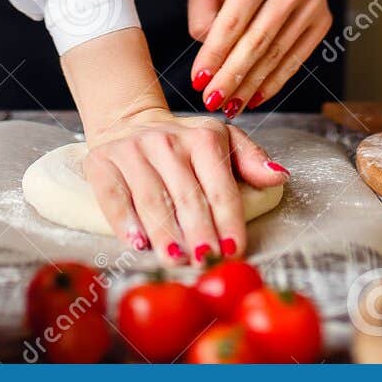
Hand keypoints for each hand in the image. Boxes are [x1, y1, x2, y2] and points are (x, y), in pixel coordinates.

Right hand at [82, 108, 286, 264]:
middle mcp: (167, 141)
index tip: (234, 250)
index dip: (228, 220)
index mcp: (203, 137)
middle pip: (186, 196)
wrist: (129, 120)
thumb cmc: (183, 143)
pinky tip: (137, 243)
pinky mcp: (102, 162)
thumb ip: (251, 160)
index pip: (219, 186)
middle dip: (199, 232)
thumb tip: (279, 176)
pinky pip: (114, 196)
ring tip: (177, 259)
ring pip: (152, 199)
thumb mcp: (222, 140)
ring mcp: (132, 150)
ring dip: (165, 233)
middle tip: (207, 261)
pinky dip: (124, 222)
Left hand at [187, 0, 331, 115]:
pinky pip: (295, 59)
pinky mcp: (323, 20)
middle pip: (256, 42)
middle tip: (213, 101)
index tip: (199, 81)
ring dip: (251, 85)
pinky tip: (256, 97)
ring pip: (276, 55)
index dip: (214, 54)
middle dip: (232, 76)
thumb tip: (209, 50)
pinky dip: (274, 82)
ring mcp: (312, 3)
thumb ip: (201, 12)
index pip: (232, 21)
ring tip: (231, 105)